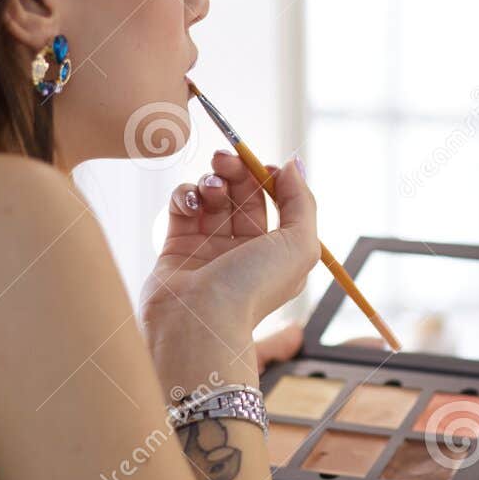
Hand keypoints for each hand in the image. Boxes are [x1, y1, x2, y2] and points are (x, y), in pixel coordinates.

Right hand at [140, 150, 317, 380]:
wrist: (199, 321)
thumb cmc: (254, 287)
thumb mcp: (300, 245)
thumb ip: (302, 202)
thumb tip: (293, 165)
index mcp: (276, 250)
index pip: (274, 201)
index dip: (268, 177)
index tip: (261, 164)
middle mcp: (244, 249)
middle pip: (242, 194)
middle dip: (236, 171)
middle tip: (226, 158)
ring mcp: (209, 247)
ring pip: (211, 197)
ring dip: (211, 182)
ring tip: (211, 188)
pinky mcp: (176, 247)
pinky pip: (182, 207)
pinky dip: (185, 195)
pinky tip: (190, 202)